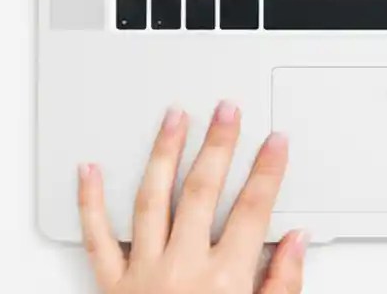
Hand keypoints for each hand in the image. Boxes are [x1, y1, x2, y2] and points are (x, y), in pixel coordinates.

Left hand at [77, 102, 307, 293]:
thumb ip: (283, 286)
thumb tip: (296, 242)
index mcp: (225, 281)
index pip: (253, 210)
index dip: (268, 171)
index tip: (275, 142)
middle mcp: (182, 270)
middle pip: (204, 191)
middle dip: (219, 144)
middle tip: (226, 110)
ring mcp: (144, 275)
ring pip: (153, 199)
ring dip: (164, 153)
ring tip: (173, 118)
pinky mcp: (112, 287)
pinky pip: (97, 238)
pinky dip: (89, 202)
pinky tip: (89, 171)